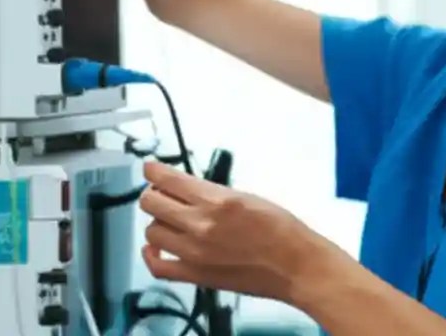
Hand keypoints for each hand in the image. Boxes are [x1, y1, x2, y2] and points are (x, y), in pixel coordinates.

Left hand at [137, 161, 331, 304]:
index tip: (150, 169)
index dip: (153, 171)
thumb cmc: (281, 229)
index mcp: (217, 200)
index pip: (168, 180)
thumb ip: (213, 194)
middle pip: (151, 203)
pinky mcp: (195, 276)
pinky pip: (157, 267)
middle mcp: (201, 224)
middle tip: (163, 194)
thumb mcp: (247, 197)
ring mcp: (194, 252)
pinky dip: (151, 256)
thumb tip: (186, 190)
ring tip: (170, 222)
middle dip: (154, 194)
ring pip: (151, 231)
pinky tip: (156, 249)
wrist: (295, 265)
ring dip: (158, 223)